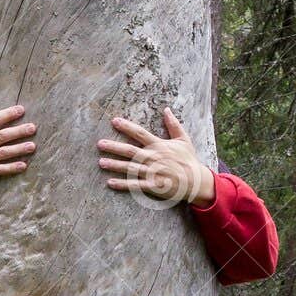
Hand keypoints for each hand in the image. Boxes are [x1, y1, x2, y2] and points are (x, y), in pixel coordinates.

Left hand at [97, 107, 215, 205]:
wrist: (196, 181)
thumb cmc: (188, 160)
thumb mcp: (184, 140)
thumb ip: (174, 124)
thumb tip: (166, 109)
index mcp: (159, 145)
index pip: (140, 133)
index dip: (127, 127)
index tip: (114, 121)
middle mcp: (153, 158)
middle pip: (130, 151)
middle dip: (114, 147)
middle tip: (100, 144)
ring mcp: (152, 172)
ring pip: (130, 168)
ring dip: (114, 165)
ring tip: (101, 162)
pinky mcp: (152, 185)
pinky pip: (134, 185)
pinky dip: (122, 184)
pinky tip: (110, 182)